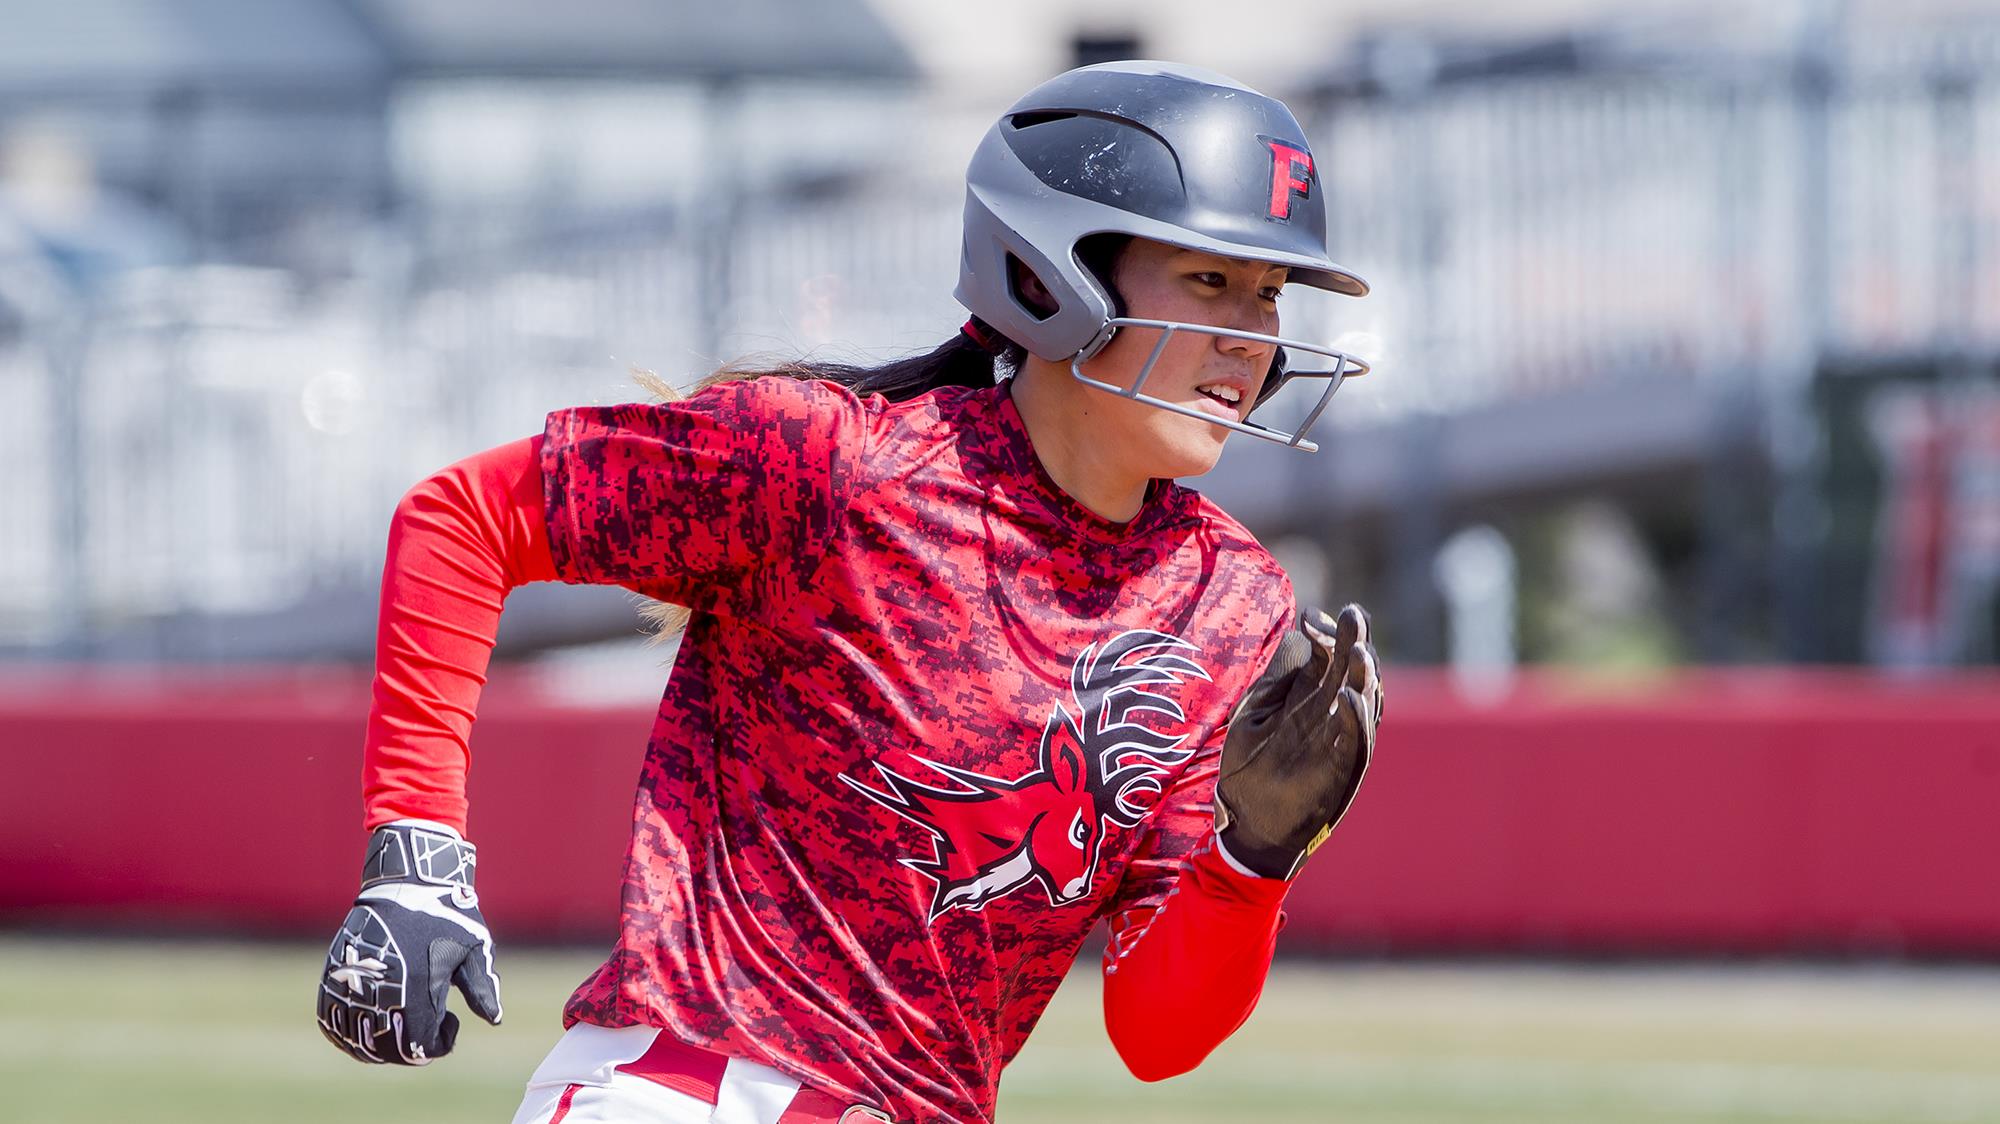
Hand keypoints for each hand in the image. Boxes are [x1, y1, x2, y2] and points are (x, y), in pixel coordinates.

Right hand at [316, 821, 502, 1063]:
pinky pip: (333, 1020)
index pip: (421, 1045)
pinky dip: (352, 1030)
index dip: (439, 1044)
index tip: (450, 1023)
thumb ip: (482, 986)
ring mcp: (353, 983)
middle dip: (413, 1047)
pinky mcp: (334, 976)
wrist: (405, 882)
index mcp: (418, 986)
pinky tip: (375, 1020)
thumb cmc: (445, 915)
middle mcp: (381, 989)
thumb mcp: (474, 948)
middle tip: (430, 1026)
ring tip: (404, 1022)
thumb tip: (495, 1020)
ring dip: (383, 1042)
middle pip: (389, 1050)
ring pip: (359, 1040)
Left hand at [1214, 604, 1382, 879]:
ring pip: (1363, 703)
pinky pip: (1354, 744)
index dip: (1325, 633)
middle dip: (1355, 642)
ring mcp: (1338, 742)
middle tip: (1354, 615)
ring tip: (1359, 651)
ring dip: (1364, 677)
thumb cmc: (1248, 766)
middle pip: (1352, 671)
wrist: (1246, 821)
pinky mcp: (1339, 771)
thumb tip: (1298, 633)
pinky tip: (1349, 697)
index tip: (1310, 616)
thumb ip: (1277, 676)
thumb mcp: (1254, 712)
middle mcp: (1330, 715)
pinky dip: (1355, 721)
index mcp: (1310, 696)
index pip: (1328, 655)